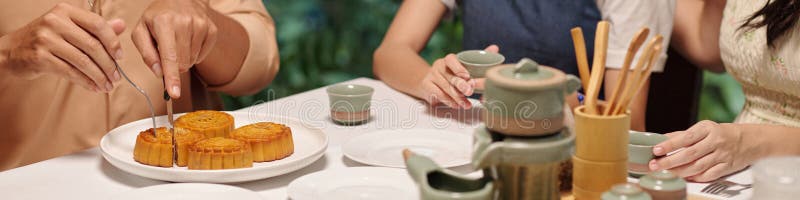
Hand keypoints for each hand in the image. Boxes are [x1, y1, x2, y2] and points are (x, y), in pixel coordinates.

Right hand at [0, 3, 124, 91]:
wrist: (11, 50)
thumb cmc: (45, 38)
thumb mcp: (69, 27)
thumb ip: (95, 27)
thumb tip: (121, 24)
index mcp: (66, 11)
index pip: (98, 24)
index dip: (113, 42)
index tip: (120, 57)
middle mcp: (55, 22)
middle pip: (92, 45)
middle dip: (109, 65)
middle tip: (116, 77)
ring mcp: (46, 39)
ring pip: (83, 61)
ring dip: (99, 76)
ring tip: (108, 85)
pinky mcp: (40, 57)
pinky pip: (70, 72)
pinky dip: (86, 81)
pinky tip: (94, 87)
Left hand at [132, 0, 217, 97]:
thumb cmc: (158, 17)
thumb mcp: (142, 30)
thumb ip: (146, 53)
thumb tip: (158, 72)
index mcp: (164, 22)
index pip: (169, 56)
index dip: (171, 77)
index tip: (174, 93)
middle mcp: (185, 22)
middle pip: (182, 63)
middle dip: (174, 65)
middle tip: (168, 51)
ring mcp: (201, 25)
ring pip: (192, 61)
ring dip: (183, 58)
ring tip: (178, 42)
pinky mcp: (212, 30)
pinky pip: (202, 56)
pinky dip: (194, 54)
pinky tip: (188, 41)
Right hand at [418, 45, 498, 108]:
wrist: (429, 81)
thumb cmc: (451, 73)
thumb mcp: (463, 65)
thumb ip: (478, 57)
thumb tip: (495, 48)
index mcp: (448, 59)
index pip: (451, 60)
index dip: (458, 67)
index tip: (467, 76)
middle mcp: (438, 66)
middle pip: (450, 76)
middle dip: (460, 85)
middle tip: (470, 91)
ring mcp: (431, 76)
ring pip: (445, 88)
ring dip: (457, 97)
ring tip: (467, 104)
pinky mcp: (426, 86)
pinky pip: (438, 95)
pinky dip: (448, 101)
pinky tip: (456, 105)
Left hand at [649, 120, 748, 181]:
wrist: (751, 140)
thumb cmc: (722, 133)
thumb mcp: (704, 128)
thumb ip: (683, 135)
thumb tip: (661, 138)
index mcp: (707, 129)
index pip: (686, 137)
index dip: (670, 144)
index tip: (657, 149)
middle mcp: (715, 141)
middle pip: (690, 154)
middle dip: (670, 161)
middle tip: (655, 165)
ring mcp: (722, 155)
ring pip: (698, 166)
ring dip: (679, 171)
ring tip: (666, 172)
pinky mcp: (728, 167)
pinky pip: (709, 175)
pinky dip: (695, 177)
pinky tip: (685, 177)